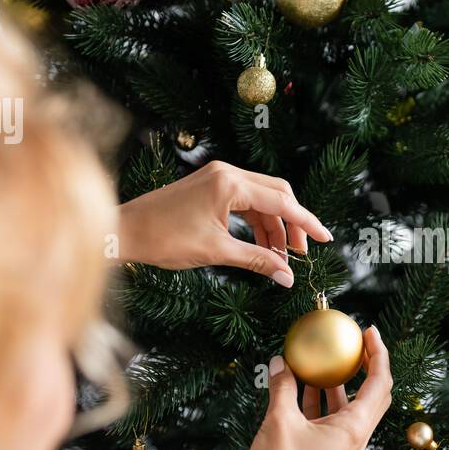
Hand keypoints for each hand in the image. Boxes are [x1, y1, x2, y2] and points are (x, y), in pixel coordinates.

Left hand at [117, 160, 331, 286]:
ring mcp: (217, 177)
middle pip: (276, 194)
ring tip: (279, 258)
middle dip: (291, 224)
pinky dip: (256, 222)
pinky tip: (261, 245)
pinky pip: (244, 201)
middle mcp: (226, 172)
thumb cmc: (163, 239)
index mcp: (230, 183)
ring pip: (261, 199)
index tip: (326, 238)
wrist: (123, 230)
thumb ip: (257, 260)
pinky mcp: (209, 185)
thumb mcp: (216, 252)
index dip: (306, 222)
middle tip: (300, 253)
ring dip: (273, 227)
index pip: (282, 201)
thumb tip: (287, 276)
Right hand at [242, 325, 392, 449]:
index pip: (380, 383)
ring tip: (322, 358)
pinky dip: (321, 399)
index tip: (368, 330)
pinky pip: (331, 418)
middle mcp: (355, 437)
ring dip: (338, 382)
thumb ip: (283, 387)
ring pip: (349, 406)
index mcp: (354, 428)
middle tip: (352, 341)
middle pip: (372, 393)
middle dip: (365, 365)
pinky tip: (300, 384)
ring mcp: (341, 447)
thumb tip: (282, 362)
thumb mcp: (279, 421)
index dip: (378, 353)